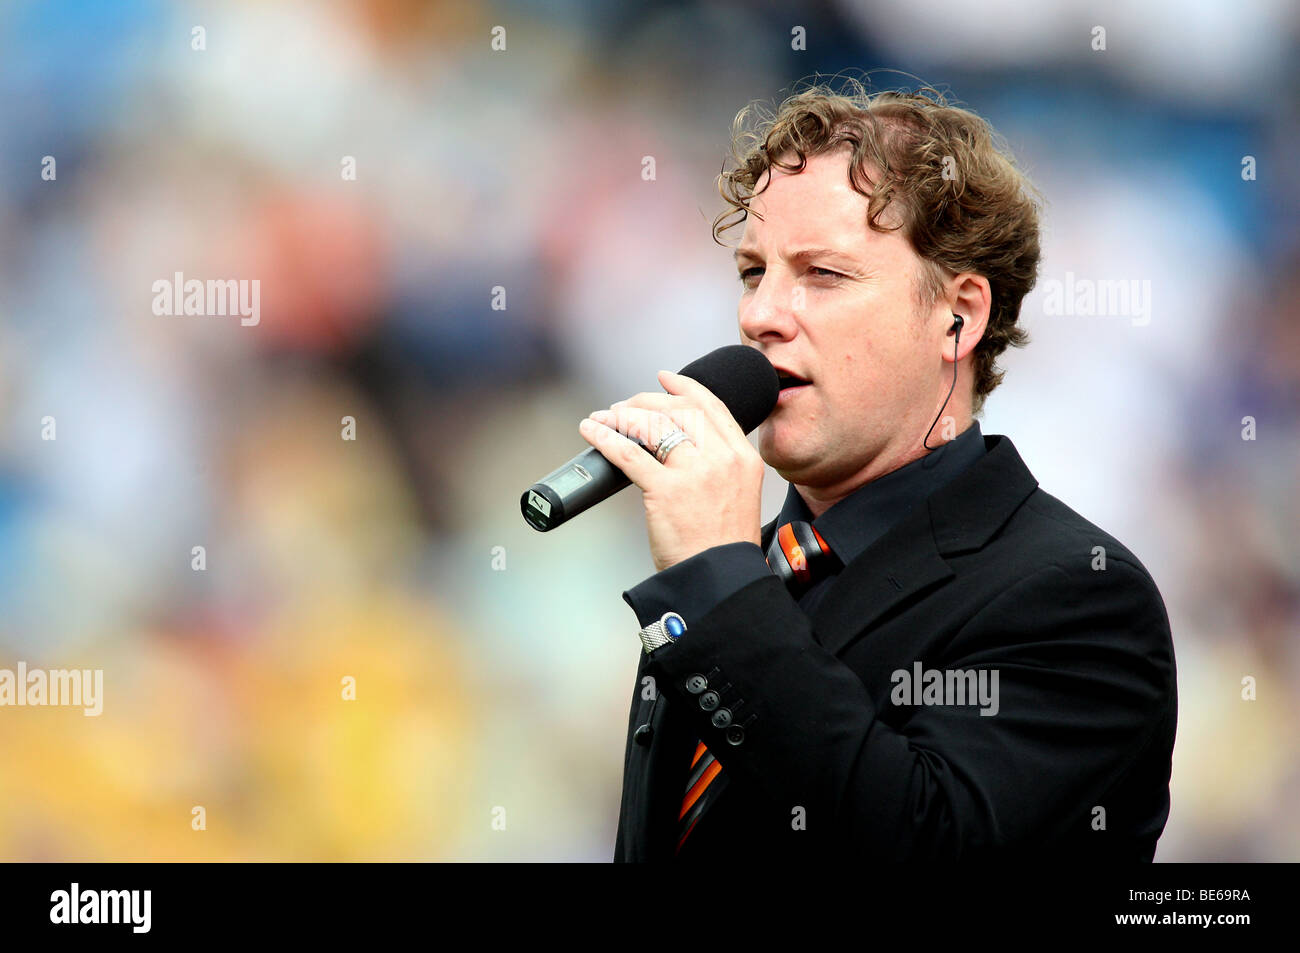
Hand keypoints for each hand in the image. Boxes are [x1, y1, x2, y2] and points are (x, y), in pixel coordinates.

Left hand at [578, 370, 764, 571]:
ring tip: (606, 418)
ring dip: (623, 416)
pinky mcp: (666, 490)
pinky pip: (628, 452)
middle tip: (624, 407)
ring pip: (652, 425)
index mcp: (743, 457)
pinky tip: (592, 430)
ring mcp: (695, 472)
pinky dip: (604, 437)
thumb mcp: (738, 495)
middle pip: (678, 410)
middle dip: (645, 402)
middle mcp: (723, 458)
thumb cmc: (722, 545)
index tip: (663, 378)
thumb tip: (680, 444)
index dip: (684, 386)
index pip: (712, 406)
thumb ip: (720, 466)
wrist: (720, 580)